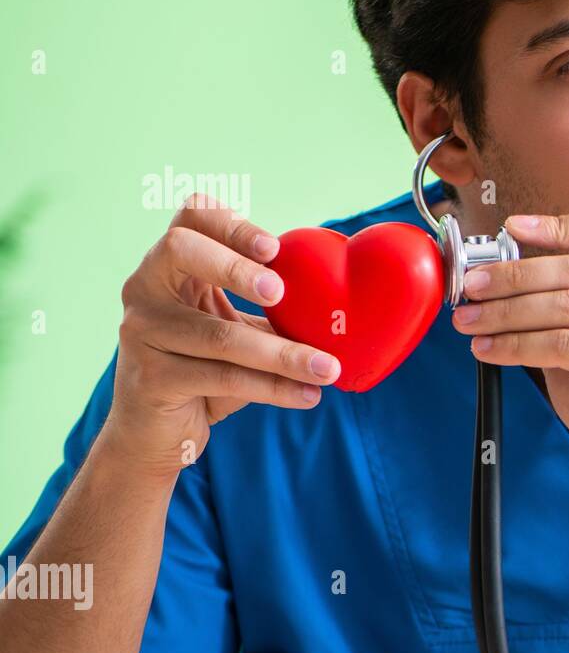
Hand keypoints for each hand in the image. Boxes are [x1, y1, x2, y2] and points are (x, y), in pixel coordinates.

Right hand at [102, 195, 342, 479]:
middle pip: (181, 250)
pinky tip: (308, 395)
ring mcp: (142, 332)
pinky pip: (223, 378)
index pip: (191, 218)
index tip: (275, 248)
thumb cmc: (205, 372)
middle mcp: (146, 288)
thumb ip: (269, 308)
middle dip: (236, 267)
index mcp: (171, 265)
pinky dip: (273, 388)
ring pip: (220, 335)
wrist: (158, 434)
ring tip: (328, 368)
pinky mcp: (152, 379)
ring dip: (283, 353)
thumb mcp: (236, 330)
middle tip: (280, 291)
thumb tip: (341, 302)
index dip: (231, 224)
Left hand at [451, 204, 568, 505]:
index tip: (512, 230)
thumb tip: (505, 283)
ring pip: (565, 305)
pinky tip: (489, 351)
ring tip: (471, 321)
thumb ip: (566, 311)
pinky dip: (517, 345)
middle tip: (472, 285)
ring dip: (506, 312)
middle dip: (514, 275)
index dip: (558, 224)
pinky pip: (563, 344)